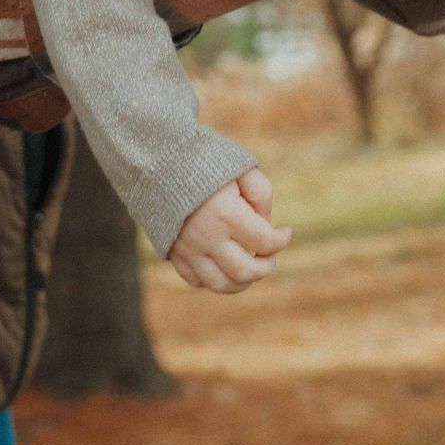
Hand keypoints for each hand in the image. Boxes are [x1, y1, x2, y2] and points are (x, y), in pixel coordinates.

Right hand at [167, 167, 290, 292]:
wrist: (158, 159)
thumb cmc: (205, 160)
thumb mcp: (242, 167)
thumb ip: (261, 195)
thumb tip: (266, 224)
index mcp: (227, 214)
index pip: (265, 243)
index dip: (282, 239)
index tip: (285, 230)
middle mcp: (206, 237)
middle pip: (245, 272)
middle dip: (266, 266)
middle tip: (269, 254)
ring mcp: (188, 249)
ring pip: (220, 285)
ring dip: (242, 282)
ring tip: (251, 266)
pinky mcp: (173, 253)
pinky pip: (196, 281)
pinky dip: (214, 279)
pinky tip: (224, 264)